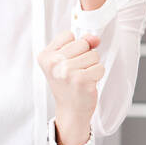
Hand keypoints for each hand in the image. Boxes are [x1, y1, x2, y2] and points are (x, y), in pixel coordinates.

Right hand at [38, 30, 104, 144]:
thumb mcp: (66, 61)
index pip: (68, 35)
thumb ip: (80, 44)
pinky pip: (100, 67)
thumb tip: (94, 38)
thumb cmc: (68, 85)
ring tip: (82, 77)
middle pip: (83, 43)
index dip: (74, 47)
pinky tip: (87, 83)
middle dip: (85, 56)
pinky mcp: (81, 80)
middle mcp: (54, 63)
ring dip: (92, 66)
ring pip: (94, 55)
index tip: (68, 60)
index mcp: (46, 56)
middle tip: (76, 71)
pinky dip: (97, 75)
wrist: (70, 110)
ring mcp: (67, 71)